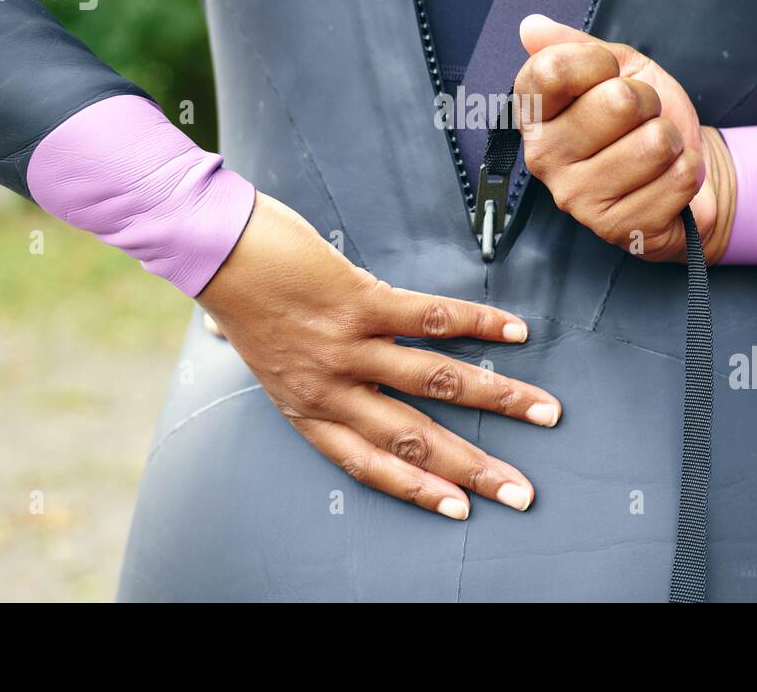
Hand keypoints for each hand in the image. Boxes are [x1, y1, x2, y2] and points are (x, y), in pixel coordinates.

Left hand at [196, 193, 560, 518]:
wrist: (213, 248)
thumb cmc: (236, 294)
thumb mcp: (260, 352)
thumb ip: (289, 368)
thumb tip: (284, 362)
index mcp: (307, 408)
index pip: (370, 466)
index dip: (419, 491)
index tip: (461, 508)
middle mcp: (331, 388)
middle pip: (416, 441)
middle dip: (475, 469)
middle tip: (520, 491)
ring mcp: (348, 347)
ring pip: (437, 384)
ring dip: (497, 399)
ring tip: (542, 411)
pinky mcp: (360, 302)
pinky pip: (430, 320)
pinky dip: (477, 325)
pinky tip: (513, 332)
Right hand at [515, 14, 734, 263]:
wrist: (683, 165)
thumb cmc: (644, 118)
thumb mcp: (619, 69)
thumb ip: (578, 46)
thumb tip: (532, 27)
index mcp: (536, 114)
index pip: (553, 69)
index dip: (599, 62)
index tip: (610, 74)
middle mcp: (544, 158)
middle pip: (618, 101)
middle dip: (648, 102)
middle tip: (640, 120)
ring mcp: (578, 198)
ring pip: (655, 142)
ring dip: (671, 139)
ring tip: (656, 151)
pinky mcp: (617, 230)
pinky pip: (679, 178)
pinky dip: (688, 170)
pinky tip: (667, 179)